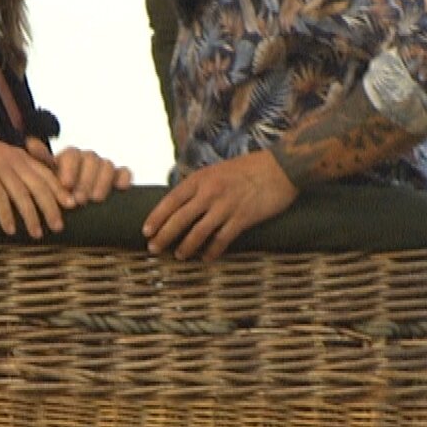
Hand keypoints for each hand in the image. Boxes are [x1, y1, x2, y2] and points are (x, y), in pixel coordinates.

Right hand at [0, 132, 76, 236]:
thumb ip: (16, 168)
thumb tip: (30, 190)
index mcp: (21, 156)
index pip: (47, 175)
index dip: (61, 191)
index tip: (74, 207)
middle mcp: (14, 160)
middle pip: (40, 186)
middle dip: (51, 208)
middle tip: (59, 227)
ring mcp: (0, 166)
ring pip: (22, 195)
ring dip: (31, 217)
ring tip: (36, 234)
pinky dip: (6, 216)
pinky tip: (9, 230)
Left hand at [37, 140, 132, 205]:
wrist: (75, 209)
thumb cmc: (58, 193)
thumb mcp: (47, 178)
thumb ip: (42, 161)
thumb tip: (30, 142)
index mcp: (70, 157)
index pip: (72, 154)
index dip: (70, 168)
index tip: (66, 185)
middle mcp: (88, 159)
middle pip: (91, 159)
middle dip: (85, 180)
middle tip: (80, 199)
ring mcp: (104, 167)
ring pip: (107, 165)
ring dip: (102, 181)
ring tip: (96, 199)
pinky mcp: (119, 177)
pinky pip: (125, 172)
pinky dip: (124, 178)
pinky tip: (121, 187)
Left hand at [141, 151, 299, 260]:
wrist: (281, 168)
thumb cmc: (248, 169)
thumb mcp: (217, 171)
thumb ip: (199, 186)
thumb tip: (181, 205)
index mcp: (200, 178)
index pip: (171, 200)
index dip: (156, 218)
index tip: (145, 231)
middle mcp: (210, 191)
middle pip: (179, 218)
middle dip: (163, 236)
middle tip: (153, 249)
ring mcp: (226, 205)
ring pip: (198, 232)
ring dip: (186, 247)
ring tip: (179, 255)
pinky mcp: (243, 218)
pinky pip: (222, 239)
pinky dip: (212, 251)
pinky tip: (206, 258)